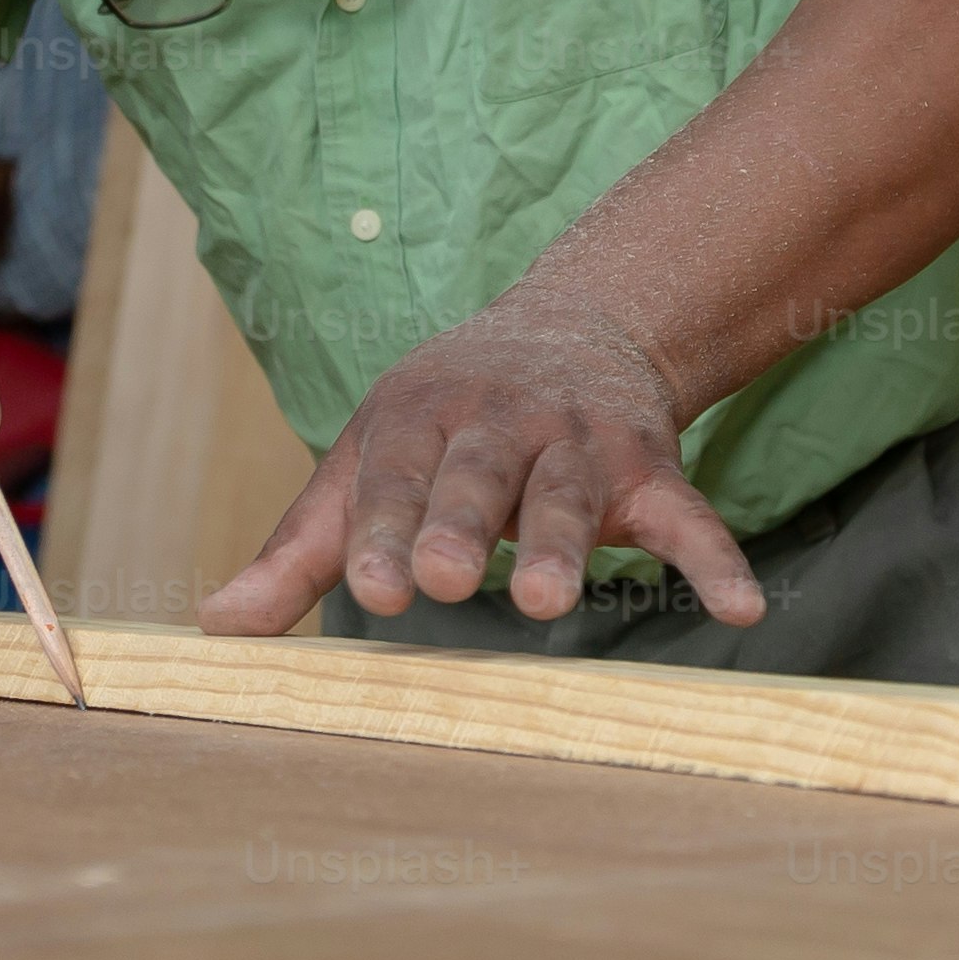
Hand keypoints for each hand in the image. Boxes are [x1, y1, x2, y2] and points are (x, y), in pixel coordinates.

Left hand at [197, 285, 762, 637]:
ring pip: (569, 495)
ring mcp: (580, 443)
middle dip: (462, 524)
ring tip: (547, 602)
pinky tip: (741, 606)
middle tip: (448, 579)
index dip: (380, 529)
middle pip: (480, 476)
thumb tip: (216, 631)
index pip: (393, 476)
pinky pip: (688, 515)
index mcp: (420, 416)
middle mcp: (502, 421)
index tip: (366, 588)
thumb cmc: (445, 421)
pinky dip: (716, 558)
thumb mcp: (367, 460)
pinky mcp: (649, 469)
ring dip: (561, 543)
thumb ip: (302, 549)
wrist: (574, 328)